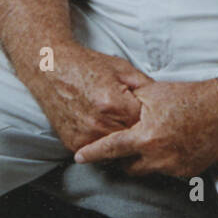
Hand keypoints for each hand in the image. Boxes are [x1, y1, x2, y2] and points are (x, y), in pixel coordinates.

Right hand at [27, 43, 151, 153]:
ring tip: (118, 122)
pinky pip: (97, 151)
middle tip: (136, 119)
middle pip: (131, 141)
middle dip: (137, 132)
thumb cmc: (88, 65)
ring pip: (115, 150)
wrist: (52, 68)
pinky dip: (103, 142)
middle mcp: (98, 124)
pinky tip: (103, 126)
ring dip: (121, 141)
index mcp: (113, 104)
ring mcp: (84, 137)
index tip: (150, 114)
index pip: (145, 124)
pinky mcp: (73, 143)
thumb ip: (146, 87)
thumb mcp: (123, 69)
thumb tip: (164, 101)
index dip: (150, 118)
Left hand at [72, 78, 217, 177]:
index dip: (93, 154)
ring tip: (148, 145)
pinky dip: (164, 161)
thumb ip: (132, 103)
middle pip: (129, 167)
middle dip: (122, 160)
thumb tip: (116, 108)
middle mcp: (158, 157)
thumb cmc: (190, 96)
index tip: (79, 158)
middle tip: (120, 149)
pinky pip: (168, 171)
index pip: (111, 149)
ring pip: (149, 171)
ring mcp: (174, 168)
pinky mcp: (189, 172)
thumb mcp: (155, 92)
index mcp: (146, 137)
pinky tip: (170, 146)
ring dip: (144, 161)